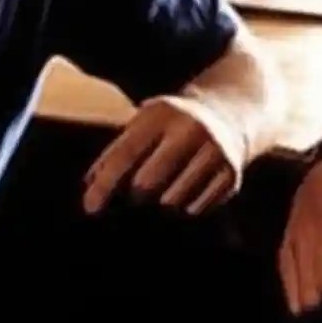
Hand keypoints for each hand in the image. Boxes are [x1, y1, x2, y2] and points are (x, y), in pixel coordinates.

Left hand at [82, 95, 244, 215]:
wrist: (230, 115)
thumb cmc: (173, 125)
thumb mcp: (147, 123)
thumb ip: (119, 148)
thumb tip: (92, 184)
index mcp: (162, 113)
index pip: (126, 153)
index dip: (105, 183)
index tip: (91, 207)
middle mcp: (190, 129)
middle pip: (147, 183)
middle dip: (136, 195)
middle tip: (139, 193)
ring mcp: (214, 151)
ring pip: (172, 201)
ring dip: (162, 202)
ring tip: (166, 189)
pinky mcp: (231, 173)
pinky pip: (196, 208)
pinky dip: (185, 207)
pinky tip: (188, 190)